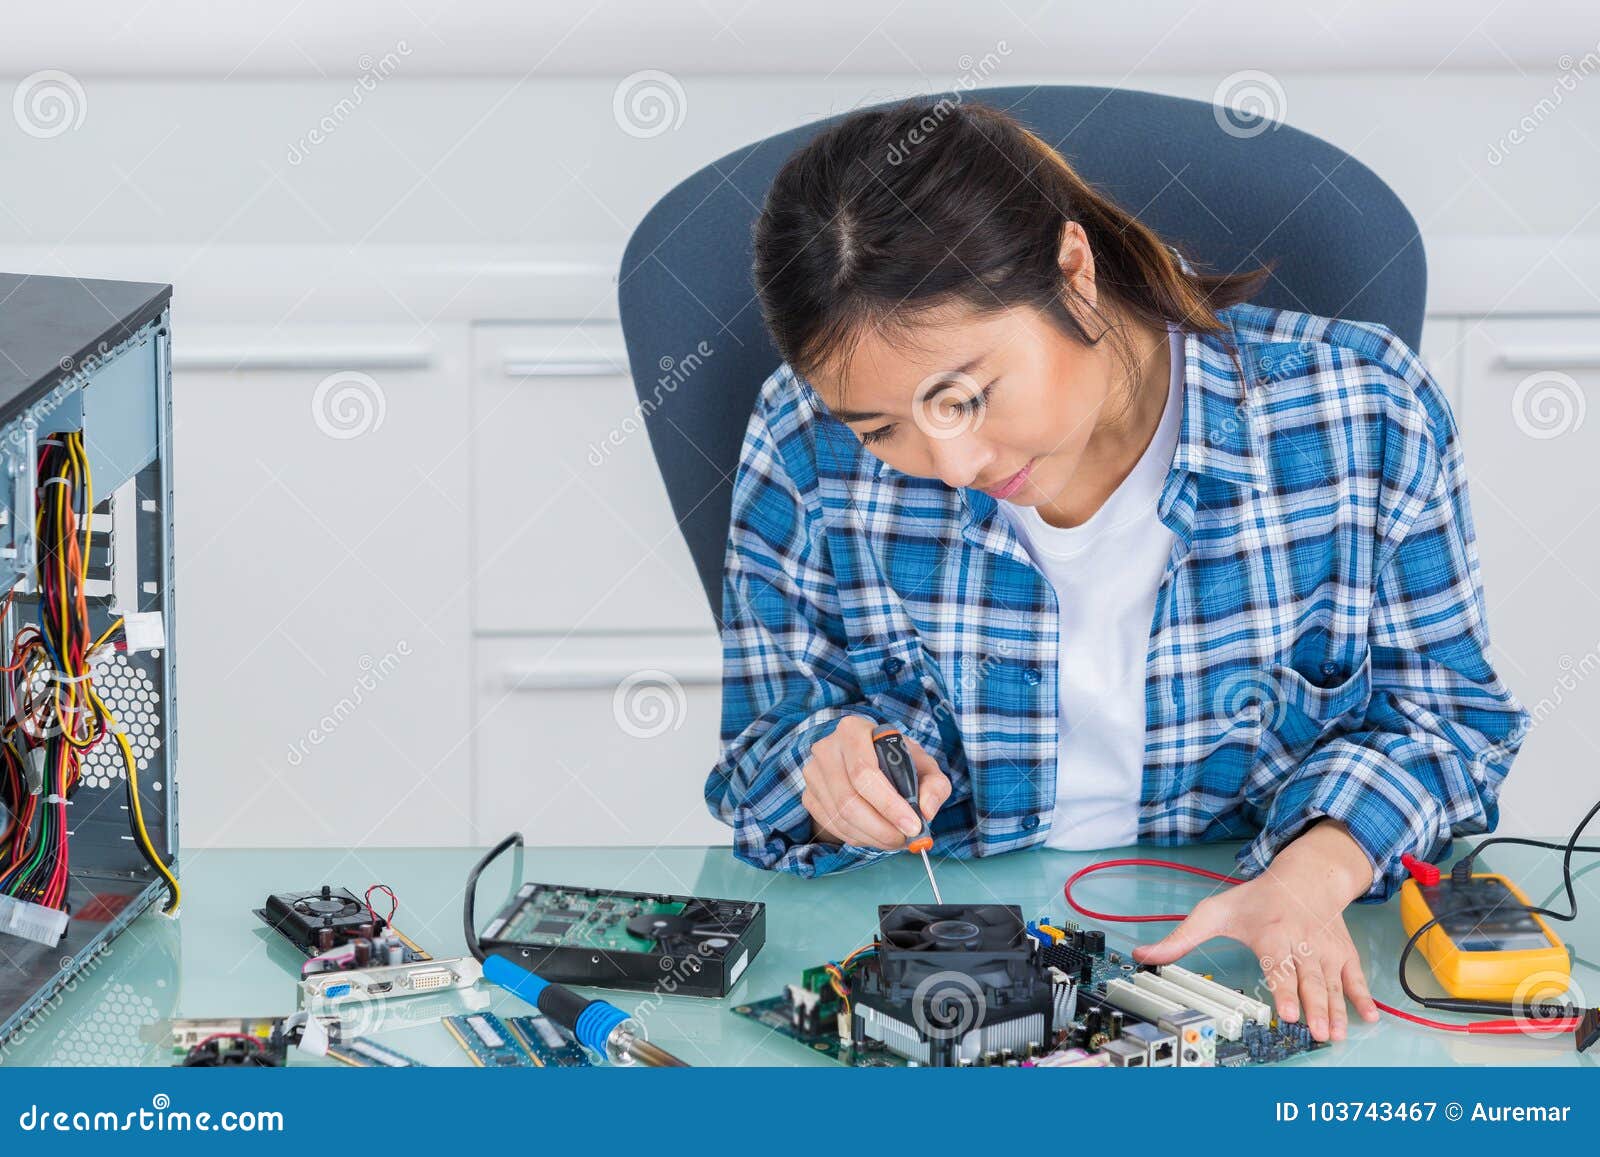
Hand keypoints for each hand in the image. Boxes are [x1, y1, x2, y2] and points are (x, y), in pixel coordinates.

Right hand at [801, 715, 950, 848]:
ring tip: (894, 839)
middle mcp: (826, 748)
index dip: (888, 804)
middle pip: (849, 799)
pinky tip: (875, 835)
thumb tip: (926, 811)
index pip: (864, 772)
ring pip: (840, 816)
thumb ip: (934, 785)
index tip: (912, 825)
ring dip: (872, 836)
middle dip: (881, 827)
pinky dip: (857, 838)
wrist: (867, 760)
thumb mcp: (924, 765)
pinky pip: (832, 825)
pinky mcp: (808, 795)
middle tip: (905, 839)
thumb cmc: (897, 760)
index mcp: (853, 730)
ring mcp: (813, 773)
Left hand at [1131, 820, 1381, 1041]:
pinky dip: (1362, 997)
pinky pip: (1354, 976)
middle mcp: (1301, 942)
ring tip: (1335, 1035)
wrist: (1306, 877)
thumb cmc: (1257, 899)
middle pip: (1308, 980)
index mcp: (1270, 934)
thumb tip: (1144, 956)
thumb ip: (1181, 938)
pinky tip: (1369, 1018)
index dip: (1284, 991)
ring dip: (1336, 1010)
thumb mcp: (1214, 911)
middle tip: (1316, 1034)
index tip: (1288, 1014)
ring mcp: (1325, 949)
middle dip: (1313, 1008)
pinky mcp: (1342, 953)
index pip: (1278, 966)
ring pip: (1331, 983)